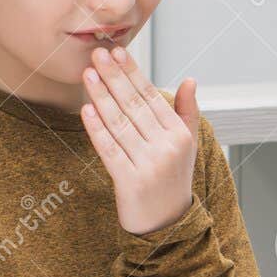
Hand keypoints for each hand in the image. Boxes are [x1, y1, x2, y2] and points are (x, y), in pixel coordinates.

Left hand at [80, 45, 200, 234]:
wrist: (166, 224)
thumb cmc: (173, 178)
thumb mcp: (188, 145)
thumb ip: (187, 111)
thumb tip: (190, 80)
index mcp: (179, 134)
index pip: (152, 96)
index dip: (133, 72)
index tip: (117, 52)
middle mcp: (166, 147)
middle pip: (134, 105)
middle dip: (114, 76)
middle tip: (97, 53)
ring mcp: (148, 165)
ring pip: (120, 123)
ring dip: (101, 96)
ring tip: (88, 74)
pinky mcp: (129, 181)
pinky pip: (109, 150)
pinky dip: (97, 129)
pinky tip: (86, 109)